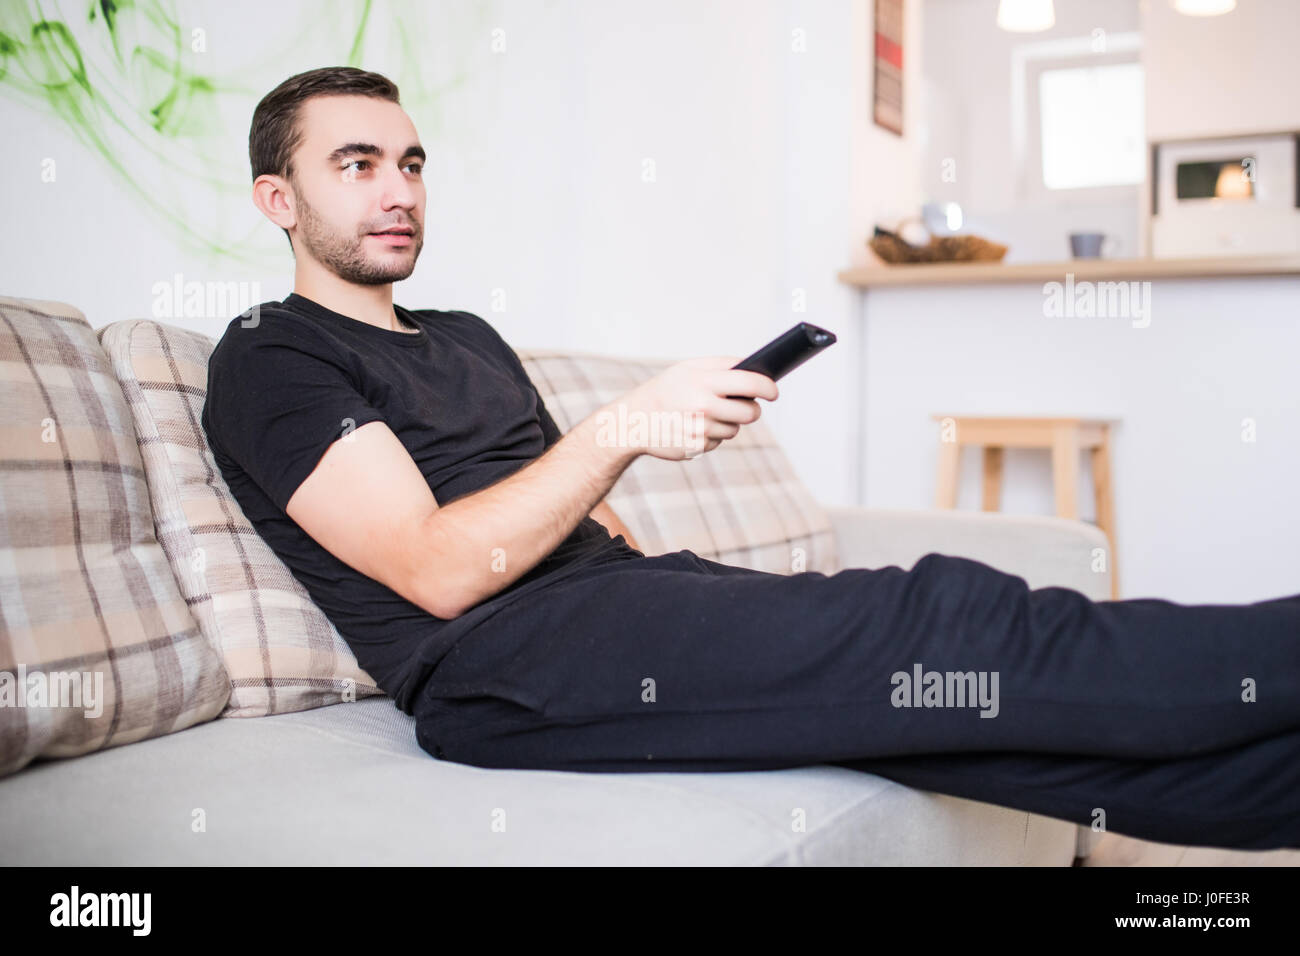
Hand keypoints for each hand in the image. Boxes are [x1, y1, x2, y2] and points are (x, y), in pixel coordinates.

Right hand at [597, 355, 779, 461]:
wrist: (633, 420)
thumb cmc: (666, 389)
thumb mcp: (688, 369)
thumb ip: (722, 366)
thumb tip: (758, 371)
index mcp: (704, 380)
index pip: (750, 383)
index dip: (768, 388)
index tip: (774, 392)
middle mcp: (704, 405)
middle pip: (750, 412)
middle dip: (752, 409)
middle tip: (748, 406)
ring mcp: (701, 428)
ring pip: (736, 428)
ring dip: (729, 422)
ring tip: (705, 413)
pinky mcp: (698, 447)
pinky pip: (720, 440)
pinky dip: (713, 434)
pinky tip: (693, 426)